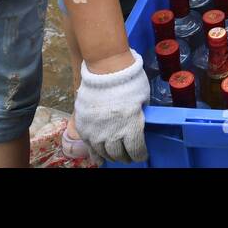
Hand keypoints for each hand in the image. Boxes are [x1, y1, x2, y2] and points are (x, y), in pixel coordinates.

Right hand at [73, 49, 148, 165]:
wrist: (106, 69)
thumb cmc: (129, 81)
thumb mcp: (143, 99)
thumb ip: (140, 114)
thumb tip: (139, 121)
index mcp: (131, 126)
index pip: (136, 150)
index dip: (140, 155)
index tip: (141, 155)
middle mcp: (113, 133)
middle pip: (119, 154)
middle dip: (125, 157)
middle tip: (127, 156)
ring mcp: (96, 131)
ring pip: (103, 152)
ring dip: (110, 156)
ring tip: (114, 156)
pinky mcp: (83, 127)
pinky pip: (89, 146)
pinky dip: (94, 154)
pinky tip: (98, 158)